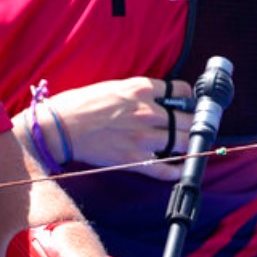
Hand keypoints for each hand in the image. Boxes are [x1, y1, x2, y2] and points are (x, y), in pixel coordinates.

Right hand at [33, 77, 183, 179]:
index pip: (181, 89)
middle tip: (196, 126)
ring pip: (183, 142)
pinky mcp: (135, 159)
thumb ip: (137, 92)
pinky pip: (165, 168)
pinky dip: (177, 170)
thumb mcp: (113, 86)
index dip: (189, 96)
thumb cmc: (80, 104)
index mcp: (141, 89)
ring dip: (189, 144)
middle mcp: (148, 112)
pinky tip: (180, 168)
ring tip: (190, 145)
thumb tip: (155, 98)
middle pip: (188, 118)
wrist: (60, 127)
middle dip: (196, 122)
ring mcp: (143, 137)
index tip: (188, 102)